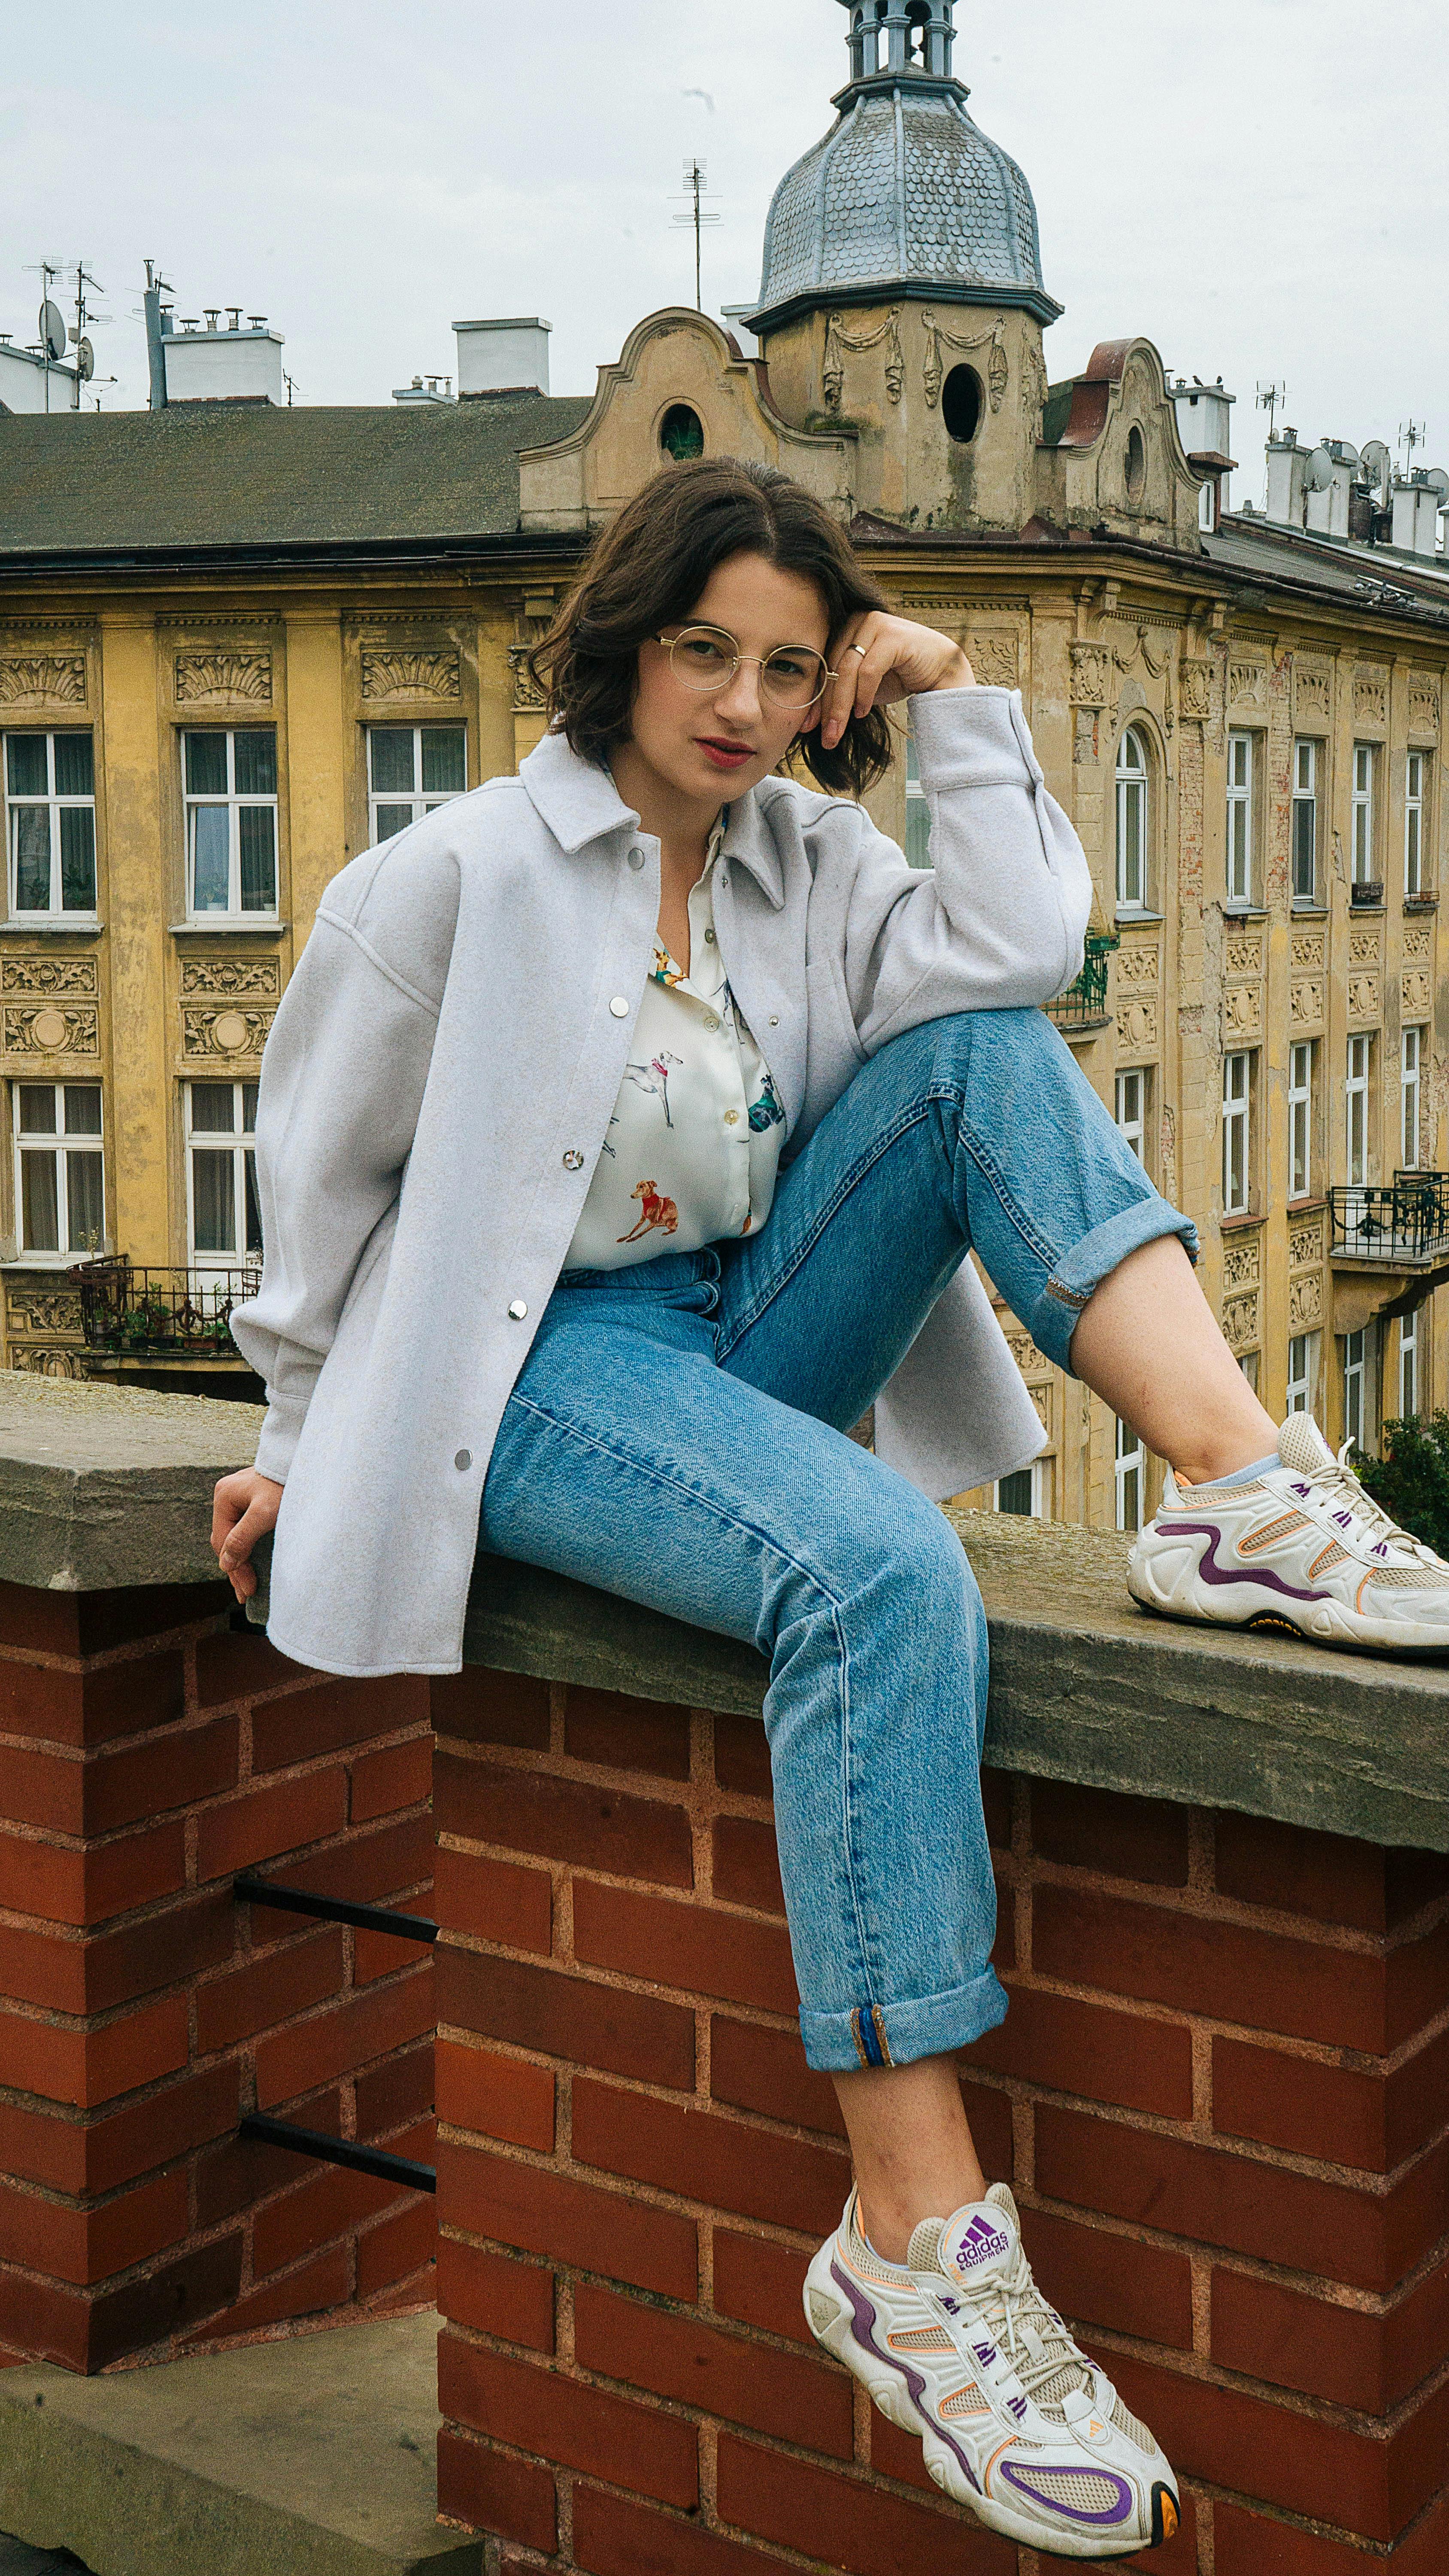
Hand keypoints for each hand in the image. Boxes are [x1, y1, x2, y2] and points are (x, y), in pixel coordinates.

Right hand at [211, 1467, 283, 1603]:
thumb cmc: (286, 1484)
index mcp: (224, 1497)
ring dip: (241, 1560)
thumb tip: (225, 1564)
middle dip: (236, 1568)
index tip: (247, 1590)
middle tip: (246, 1593)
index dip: (234, 1568)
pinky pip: (245, 1530)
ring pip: (235, 1536)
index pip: (223, 1541)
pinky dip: (248, 1547)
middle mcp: (228, 1497)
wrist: (310, 1463)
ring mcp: (240, 1498)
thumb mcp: (264, 1513)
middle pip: (226, 1540)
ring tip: (248, 1584)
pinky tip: (253, 1562)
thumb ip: (242, 1538)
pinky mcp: (254, 1501)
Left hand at [816, 613, 974, 749]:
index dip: (814, 697)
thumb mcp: (862, 686)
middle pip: (832, 667)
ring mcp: (876, 623)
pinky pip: (869, 670)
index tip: (807, 726)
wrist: (940, 671)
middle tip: (824, 736)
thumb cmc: (899, 676)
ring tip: (838, 731)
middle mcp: (858, 620)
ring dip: (841, 706)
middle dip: (827, 706)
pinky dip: (864, 694)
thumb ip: (840, 690)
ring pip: (847, 670)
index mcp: (846, 627)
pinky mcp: (892, 635)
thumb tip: (810, 716)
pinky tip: (863, 712)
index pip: (823, 664)